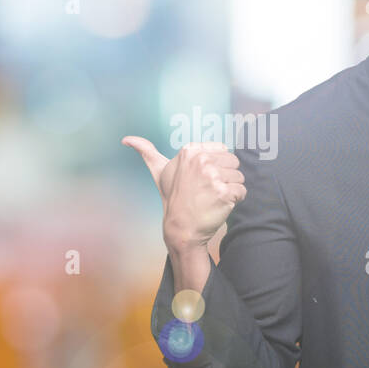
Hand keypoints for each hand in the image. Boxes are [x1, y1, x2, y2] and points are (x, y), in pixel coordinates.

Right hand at [122, 137, 245, 250]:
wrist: (180, 228)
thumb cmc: (173, 198)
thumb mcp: (159, 171)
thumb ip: (146, 151)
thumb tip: (126, 139)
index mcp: (189, 151)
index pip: (222, 150)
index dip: (216, 166)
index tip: (201, 180)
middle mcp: (201, 160)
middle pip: (233, 162)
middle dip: (225, 177)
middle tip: (208, 191)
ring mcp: (212, 176)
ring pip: (239, 176)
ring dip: (231, 189)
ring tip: (213, 198)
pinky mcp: (223, 192)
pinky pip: (242, 191)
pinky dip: (236, 200)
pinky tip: (219, 205)